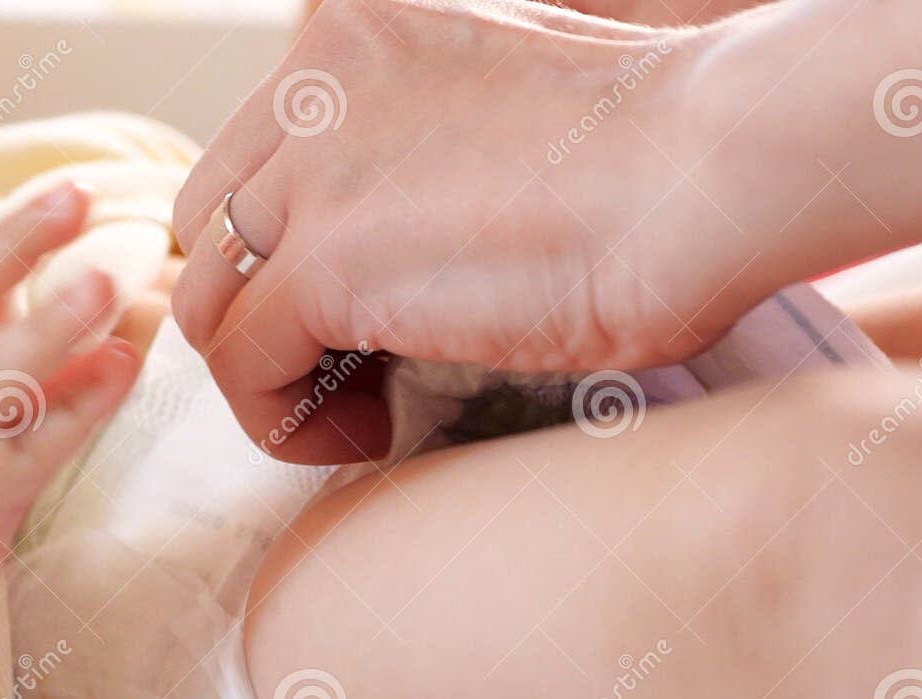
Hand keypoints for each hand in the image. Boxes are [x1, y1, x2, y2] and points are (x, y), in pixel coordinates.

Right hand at [0, 183, 141, 642]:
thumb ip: (39, 352)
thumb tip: (137, 293)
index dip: (16, 230)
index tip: (74, 187)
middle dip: (20, 250)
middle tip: (81, 204)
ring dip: (52, 330)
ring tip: (113, 286)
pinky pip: (25, 454)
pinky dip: (74, 412)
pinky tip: (120, 373)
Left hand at [172, 0, 767, 463]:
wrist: (715, 169)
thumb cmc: (669, 155)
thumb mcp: (521, 111)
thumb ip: (434, 148)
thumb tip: (402, 246)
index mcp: (362, 26)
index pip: (261, 147)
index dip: (290, 244)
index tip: (359, 310)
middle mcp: (314, 72)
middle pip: (212, 219)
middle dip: (261, 306)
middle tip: (348, 366)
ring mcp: (311, 165)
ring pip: (207, 297)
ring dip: (270, 372)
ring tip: (357, 413)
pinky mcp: (324, 260)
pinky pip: (240, 365)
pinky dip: (284, 420)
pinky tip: (366, 435)